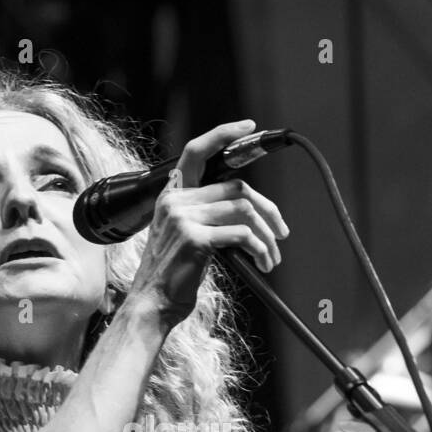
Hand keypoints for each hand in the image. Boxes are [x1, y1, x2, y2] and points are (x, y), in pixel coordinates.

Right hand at [126, 119, 288, 330]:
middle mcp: (176, 201)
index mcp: (171, 195)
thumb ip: (204, 214)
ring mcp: (183, 218)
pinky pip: (242, 234)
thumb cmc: (171, 276)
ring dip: (266, 236)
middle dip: (267, 211)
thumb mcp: (183, 236)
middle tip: (280, 233)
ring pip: (244, 210)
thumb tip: (247, 208)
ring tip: (271, 256)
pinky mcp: (195, 239)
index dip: (223, 134)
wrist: (151, 304)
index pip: (196, 152)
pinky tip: (262, 262)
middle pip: (237, 188)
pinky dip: (259, 248)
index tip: (248, 128)